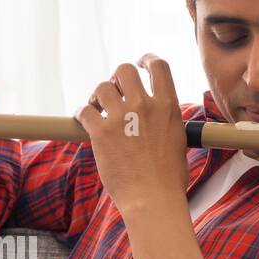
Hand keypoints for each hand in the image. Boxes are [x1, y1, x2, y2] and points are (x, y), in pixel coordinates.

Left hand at [74, 53, 187, 213]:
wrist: (153, 198)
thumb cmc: (168, 177)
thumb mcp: (177, 139)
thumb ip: (165, 119)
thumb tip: (156, 116)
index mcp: (167, 106)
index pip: (159, 67)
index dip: (146, 60)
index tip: (139, 63)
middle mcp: (144, 106)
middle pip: (124, 71)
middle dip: (116, 78)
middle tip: (113, 92)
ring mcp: (122, 118)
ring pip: (102, 87)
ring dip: (97, 96)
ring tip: (97, 108)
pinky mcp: (101, 133)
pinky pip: (84, 111)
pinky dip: (81, 113)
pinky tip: (83, 121)